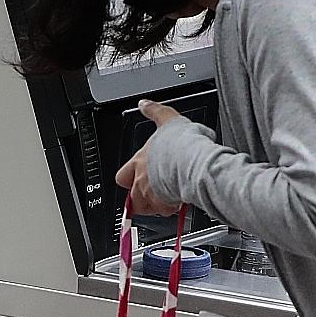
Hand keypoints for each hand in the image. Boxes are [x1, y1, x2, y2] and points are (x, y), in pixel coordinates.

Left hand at [116, 100, 183, 216]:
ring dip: (154, 204)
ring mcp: (151, 194)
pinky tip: (179, 202)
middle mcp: (141, 179)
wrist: (193, 161)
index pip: (122, 175)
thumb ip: (155, 111)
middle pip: (130, 197)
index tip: (138, 176)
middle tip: (153, 192)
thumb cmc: (182, 142)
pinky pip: (164, 212)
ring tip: (167, 198)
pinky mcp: (164, 204)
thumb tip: (144, 104)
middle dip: (139, 197)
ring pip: (144, 207)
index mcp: (140, 161)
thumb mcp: (168, 118)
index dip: (129, 178)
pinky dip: (171, 209)